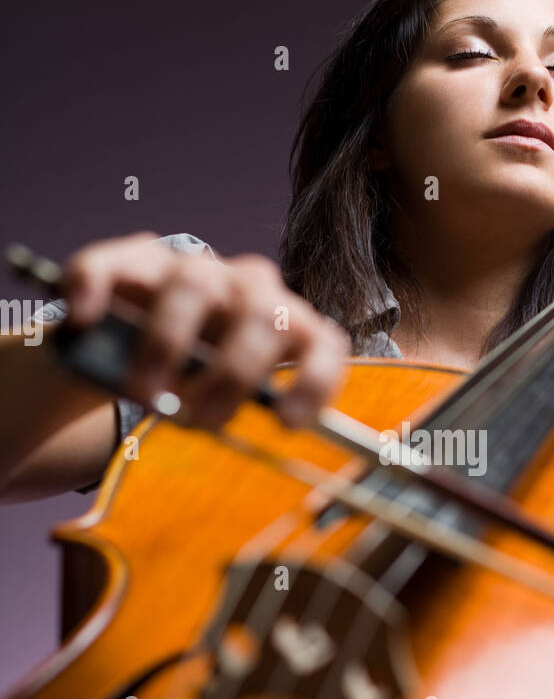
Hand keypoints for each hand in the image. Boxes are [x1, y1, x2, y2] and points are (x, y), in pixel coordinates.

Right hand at [61, 231, 348, 429]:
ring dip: (168, 342)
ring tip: (146, 393)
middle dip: (232, 373)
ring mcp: (190, 269)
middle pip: (259, 315)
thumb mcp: (226, 398)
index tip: (289, 422)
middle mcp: (248, 288)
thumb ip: (240, 411)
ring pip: (193, 284)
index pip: (323, 342)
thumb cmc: (197, 376)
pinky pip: (114, 264)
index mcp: (285, 326)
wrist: (138, 342)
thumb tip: (234, 437)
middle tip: (202, 420)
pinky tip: (84, 318)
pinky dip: (96, 286)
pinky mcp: (131, 261)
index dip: (314, 381)